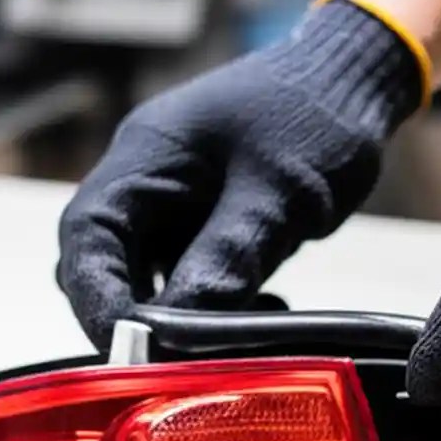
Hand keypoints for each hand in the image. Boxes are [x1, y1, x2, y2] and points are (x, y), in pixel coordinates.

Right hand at [58, 0, 423, 347]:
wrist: (353, 80)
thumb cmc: (316, 116)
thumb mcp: (279, 193)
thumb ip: (228, 257)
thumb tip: (181, 331)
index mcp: (144, 159)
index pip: (87, 238)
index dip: (97, 301)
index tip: (128, 352)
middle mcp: (147, 181)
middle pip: (107, 264)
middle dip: (141, 318)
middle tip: (186, 360)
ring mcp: (176, 201)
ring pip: (153, 275)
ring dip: (186, 315)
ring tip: (243, 331)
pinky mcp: (207, 220)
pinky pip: (192, 273)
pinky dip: (217, 302)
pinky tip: (264, 308)